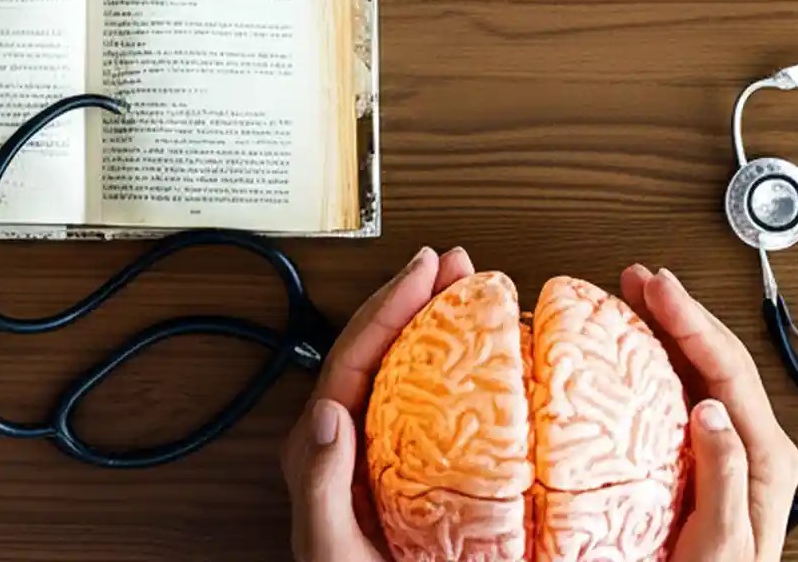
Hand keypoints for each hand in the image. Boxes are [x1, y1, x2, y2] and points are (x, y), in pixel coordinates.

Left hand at [280, 246, 475, 561]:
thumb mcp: (330, 546)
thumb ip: (320, 484)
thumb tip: (326, 411)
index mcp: (321, 446)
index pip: (353, 355)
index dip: (388, 304)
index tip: (425, 271)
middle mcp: (346, 433)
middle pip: (377, 344)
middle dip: (414, 295)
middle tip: (457, 263)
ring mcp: (378, 442)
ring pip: (402, 361)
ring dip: (431, 317)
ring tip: (467, 286)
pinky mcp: (407, 457)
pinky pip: (426, 394)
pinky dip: (450, 360)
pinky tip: (477, 348)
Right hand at [621, 265, 797, 561]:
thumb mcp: (723, 544)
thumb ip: (725, 476)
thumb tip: (709, 407)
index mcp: (765, 457)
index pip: (728, 369)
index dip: (692, 320)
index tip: (659, 288)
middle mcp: (752, 443)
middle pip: (717, 357)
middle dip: (679, 311)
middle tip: (639, 278)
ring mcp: (728, 448)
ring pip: (700, 369)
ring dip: (669, 328)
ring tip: (635, 297)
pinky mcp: (702, 458)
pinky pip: (683, 395)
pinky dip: (660, 361)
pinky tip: (637, 348)